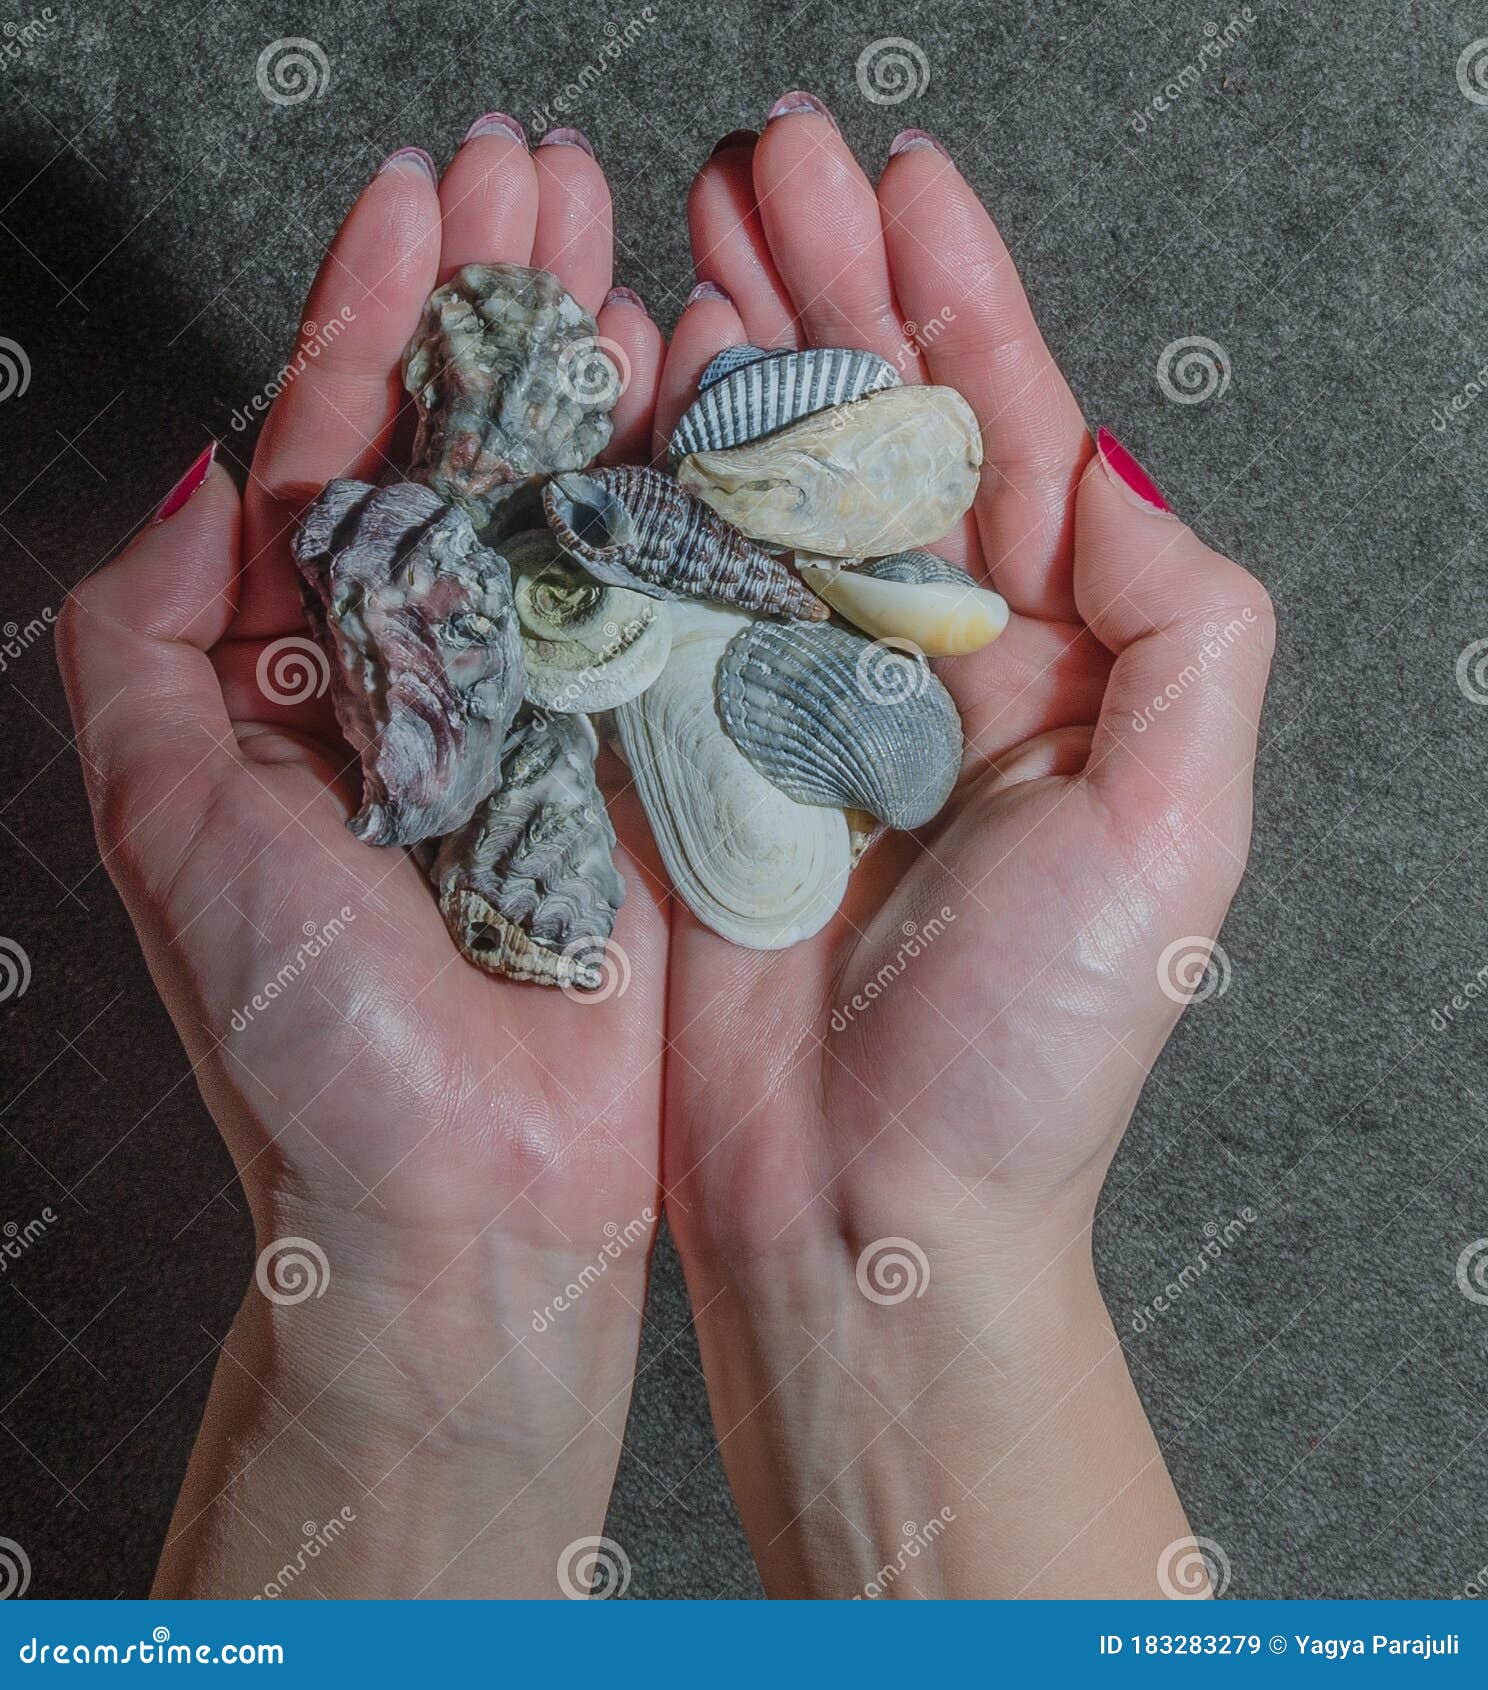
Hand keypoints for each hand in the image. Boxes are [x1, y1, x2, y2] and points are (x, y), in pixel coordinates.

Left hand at [58, 124, 668, 1597]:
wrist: (471, 1206)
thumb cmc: (313, 1041)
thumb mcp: (169, 823)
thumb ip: (142, 639)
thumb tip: (200, 474)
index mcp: (311, 667)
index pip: (339, 444)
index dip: (376, 309)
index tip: (425, 193)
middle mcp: (438, 668)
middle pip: (472, 442)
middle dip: (503, 296)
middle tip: (548, 168)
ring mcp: (558, 706)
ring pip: (583, 497)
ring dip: (605, 363)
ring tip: (634, 239)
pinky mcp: (659, 762)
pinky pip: (678, 602)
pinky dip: (695, 491)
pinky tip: (710, 389)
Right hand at [654, 106, 1273, 1596]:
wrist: (866, 1209)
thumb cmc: (1024, 1057)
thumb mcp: (1171, 837)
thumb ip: (1189, 633)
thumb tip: (1115, 470)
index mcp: (1046, 661)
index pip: (1001, 435)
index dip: (955, 298)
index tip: (904, 179)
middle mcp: (918, 662)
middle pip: (870, 431)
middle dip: (826, 285)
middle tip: (759, 159)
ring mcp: (793, 700)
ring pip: (756, 483)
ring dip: (726, 352)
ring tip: (685, 231)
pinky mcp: (686, 752)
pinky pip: (661, 585)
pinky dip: (639, 479)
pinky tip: (618, 385)